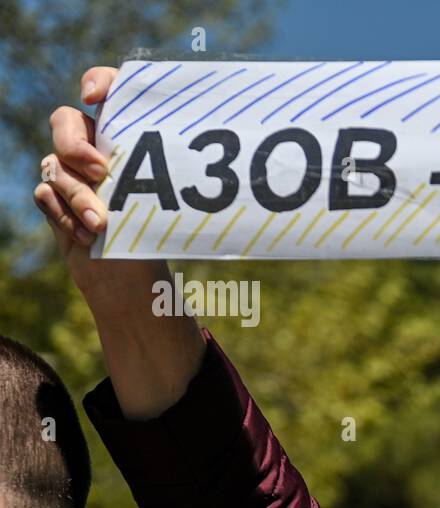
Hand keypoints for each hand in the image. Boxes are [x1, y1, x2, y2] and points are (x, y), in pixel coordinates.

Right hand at [34, 66, 167, 309]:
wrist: (131, 280)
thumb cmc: (153, 237)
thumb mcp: (161, 204)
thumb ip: (158, 179)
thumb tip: (180, 166)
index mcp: (123, 138)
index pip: (107, 90)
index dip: (97, 82)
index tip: (93, 97)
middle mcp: (92, 148)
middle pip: (64, 120)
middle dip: (75, 145)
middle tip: (101, 171)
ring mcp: (69, 172)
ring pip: (57, 166)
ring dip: (80, 197)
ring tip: (101, 224)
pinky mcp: (53, 198)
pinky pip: (46, 194)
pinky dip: (66, 216)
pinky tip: (87, 235)